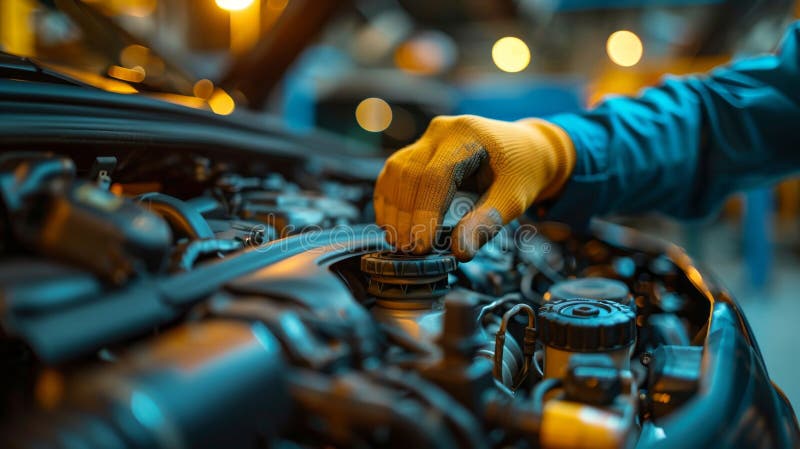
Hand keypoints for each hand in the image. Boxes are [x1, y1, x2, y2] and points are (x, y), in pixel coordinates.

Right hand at [374, 115, 574, 260]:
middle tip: (408, 250)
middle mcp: (441, 130)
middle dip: (406, 216)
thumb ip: (487, 222)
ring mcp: (427, 138)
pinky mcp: (418, 150)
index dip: (425, 213)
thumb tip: (460, 253)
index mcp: (468, 134)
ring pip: (396, 171)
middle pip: (410, 174)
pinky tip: (390, 224)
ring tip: (398, 242)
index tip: (422, 247)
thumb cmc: (522, 172)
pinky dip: (389, 199)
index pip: (435, 176)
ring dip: (393, 209)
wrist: (525, 150)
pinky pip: (394, 173)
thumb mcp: (513, 198)